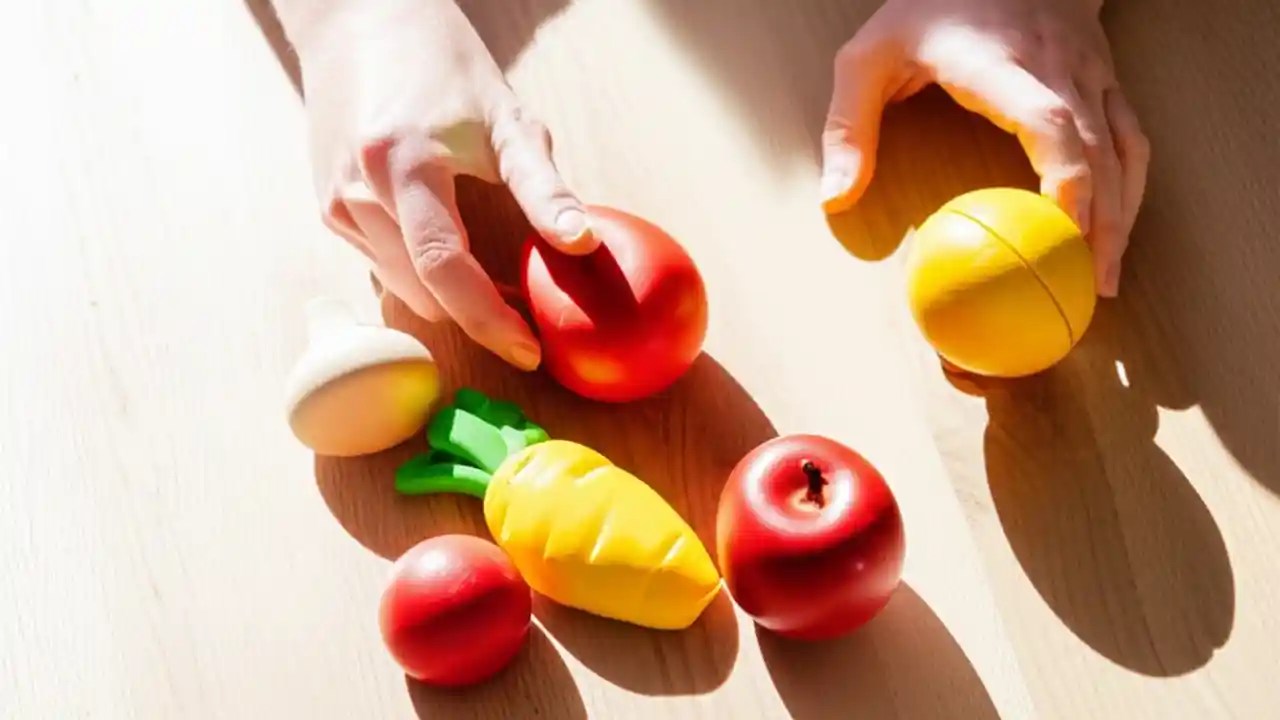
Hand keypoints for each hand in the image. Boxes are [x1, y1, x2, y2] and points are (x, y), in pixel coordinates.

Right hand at [282, 0, 597, 368]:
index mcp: (402, 164)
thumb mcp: (507, 117)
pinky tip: (449, 245)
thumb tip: (584, 244)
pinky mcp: (326, 211)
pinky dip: (420, 273)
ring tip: (496, 278)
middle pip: (423, 291)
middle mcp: (356, 191)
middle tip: (528, 309)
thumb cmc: (443, 65)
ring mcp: (334, 205)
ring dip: (448, 296)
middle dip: (476, 313)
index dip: (490, 319)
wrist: (359, 23)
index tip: (531, 350)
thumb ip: (543, 187)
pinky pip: (382, 266)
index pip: (446, 266)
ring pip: (401, 289)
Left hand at [820, 0, 1148, 296]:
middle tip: (1082, 288)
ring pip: (1123, 150)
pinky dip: (1129, 189)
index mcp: (1000, 65)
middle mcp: (1056, 68)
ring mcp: (1088, 72)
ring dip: (1122, 216)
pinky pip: (1129, 139)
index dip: (1063, 179)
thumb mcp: (868, 56)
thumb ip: (849, 127)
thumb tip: (836, 201)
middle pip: (1097, 151)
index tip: (1059, 234)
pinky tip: (1115, 231)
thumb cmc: (927, 8)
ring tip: (1104, 278)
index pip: (1048, 122)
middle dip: (1099, 224)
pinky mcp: (1103, 79)